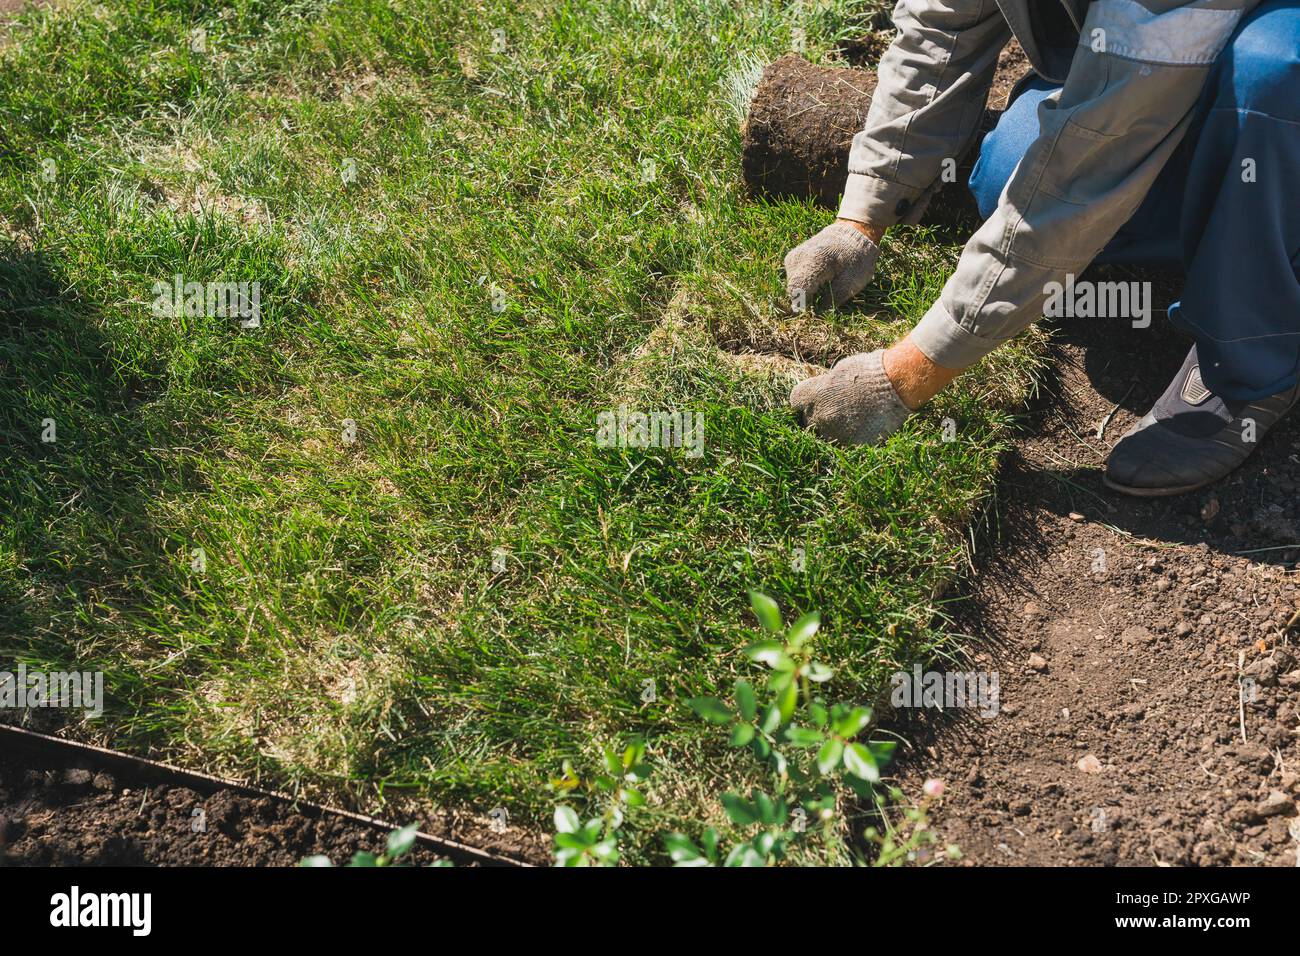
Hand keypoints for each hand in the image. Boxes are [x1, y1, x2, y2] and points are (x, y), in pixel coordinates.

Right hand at [782, 219, 883, 310]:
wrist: (853, 233)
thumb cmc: (856, 258)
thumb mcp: (852, 282)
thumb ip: (834, 299)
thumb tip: (818, 315)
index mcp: (813, 261)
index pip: (798, 291)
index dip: (804, 306)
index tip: (816, 313)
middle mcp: (798, 257)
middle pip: (793, 290)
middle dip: (805, 301)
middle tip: (823, 302)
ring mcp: (793, 257)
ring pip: (792, 286)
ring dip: (805, 293)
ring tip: (823, 289)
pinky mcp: (792, 259)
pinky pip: (794, 279)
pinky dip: (804, 285)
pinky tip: (818, 282)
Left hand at [789, 336, 962, 444]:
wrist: (894, 385)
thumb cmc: (869, 370)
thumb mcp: (841, 370)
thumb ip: (827, 385)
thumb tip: (825, 389)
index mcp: (810, 396)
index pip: (796, 403)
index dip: (806, 402)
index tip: (816, 401)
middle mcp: (816, 418)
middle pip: (809, 423)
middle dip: (820, 419)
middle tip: (837, 412)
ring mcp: (833, 434)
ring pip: (827, 438)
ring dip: (835, 432)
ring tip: (853, 422)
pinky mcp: (851, 445)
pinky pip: (846, 446)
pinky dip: (853, 440)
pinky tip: (864, 430)